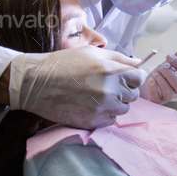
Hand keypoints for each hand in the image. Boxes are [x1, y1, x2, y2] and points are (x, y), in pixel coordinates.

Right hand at [9, 46, 146, 128]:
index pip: (139, 78)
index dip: (134, 77)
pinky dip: (105, 114)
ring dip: (116, 103)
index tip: (127, 77)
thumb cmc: (64, 63)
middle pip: (133, 95)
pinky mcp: (92, 122)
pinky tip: (92, 105)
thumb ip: (119, 59)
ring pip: (123, 109)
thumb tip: (139, 63)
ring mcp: (101, 108)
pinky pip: (111, 120)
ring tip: (98, 95)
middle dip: (124, 89)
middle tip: (108, 85)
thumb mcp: (92, 53)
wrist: (37, 82)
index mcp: (111, 70)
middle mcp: (109, 91)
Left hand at [139, 50, 176, 103]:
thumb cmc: (158, 76)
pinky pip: (157, 98)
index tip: (168, 56)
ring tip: (154, 73)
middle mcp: (176, 90)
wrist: (144, 86)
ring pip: (169, 92)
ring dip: (161, 80)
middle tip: (159, 67)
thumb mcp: (165, 67)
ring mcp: (167, 97)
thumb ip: (174, 60)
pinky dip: (153, 88)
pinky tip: (150, 80)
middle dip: (169, 73)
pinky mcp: (157, 101)